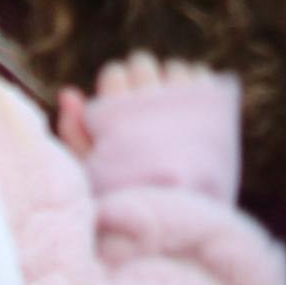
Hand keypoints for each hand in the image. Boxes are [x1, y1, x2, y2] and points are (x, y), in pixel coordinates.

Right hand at [65, 57, 242, 199]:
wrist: (184, 221)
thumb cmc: (132, 198)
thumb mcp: (93, 172)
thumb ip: (75, 133)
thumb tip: (69, 92)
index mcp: (119, 110)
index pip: (115, 72)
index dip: (115, 88)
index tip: (120, 109)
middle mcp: (152, 97)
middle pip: (143, 63)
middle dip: (141, 80)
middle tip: (145, 109)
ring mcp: (187, 98)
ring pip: (175, 67)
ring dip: (171, 83)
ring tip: (171, 111)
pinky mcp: (216, 105)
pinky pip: (203, 75)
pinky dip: (197, 86)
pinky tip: (193, 109)